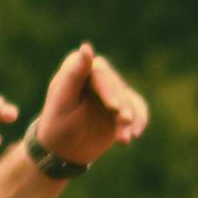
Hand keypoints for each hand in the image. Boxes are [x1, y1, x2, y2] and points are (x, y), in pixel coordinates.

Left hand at [27, 42, 149, 172]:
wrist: (64, 149)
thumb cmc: (57, 124)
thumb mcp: (63, 101)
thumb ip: (74, 75)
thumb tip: (87, 47)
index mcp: (77, 66)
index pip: (99, 76)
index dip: (109, 92)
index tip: (115, 108)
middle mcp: (95, 73)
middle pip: (117, 87)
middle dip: (123, 107)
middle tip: (125, 123)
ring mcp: (111, 88)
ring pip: (129, 99)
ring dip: (130, 118)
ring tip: (124, 140)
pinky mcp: (123, 103)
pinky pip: (138, 108)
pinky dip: (140, 120)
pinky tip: (135, 134)